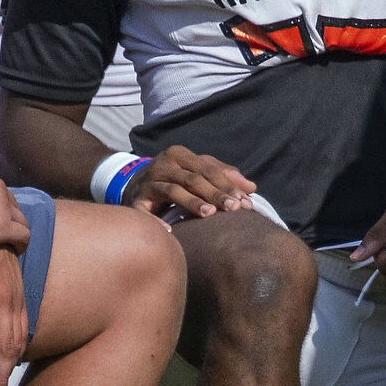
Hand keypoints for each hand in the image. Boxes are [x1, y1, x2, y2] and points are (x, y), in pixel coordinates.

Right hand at [0, 162, 32, 259]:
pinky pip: (23, 235)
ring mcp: (1, 205)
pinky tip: (17, 251)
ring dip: (16, 230)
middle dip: (8, 217)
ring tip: (11, 244)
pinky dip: (22, 243)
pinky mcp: (2, 226)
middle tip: (1, 232)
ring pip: (20, 219)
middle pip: (11, 203)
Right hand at [131, 145, 260, 220]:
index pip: (208, 169)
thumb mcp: (197, 170)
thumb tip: (252, 188)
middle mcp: (162, 165)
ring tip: (210, 215)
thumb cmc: (175, 177)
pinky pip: (144, 212)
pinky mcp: (134, 200)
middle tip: (234, 209)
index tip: (245, 202)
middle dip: (215, 194)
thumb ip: (224, 175)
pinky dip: (156, 221)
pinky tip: (170, 231)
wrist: (133, 184)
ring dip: (192, 203)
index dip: (227, 185)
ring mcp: (147, 182)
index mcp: (179, 154)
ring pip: (173, 191)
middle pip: (193, 179)